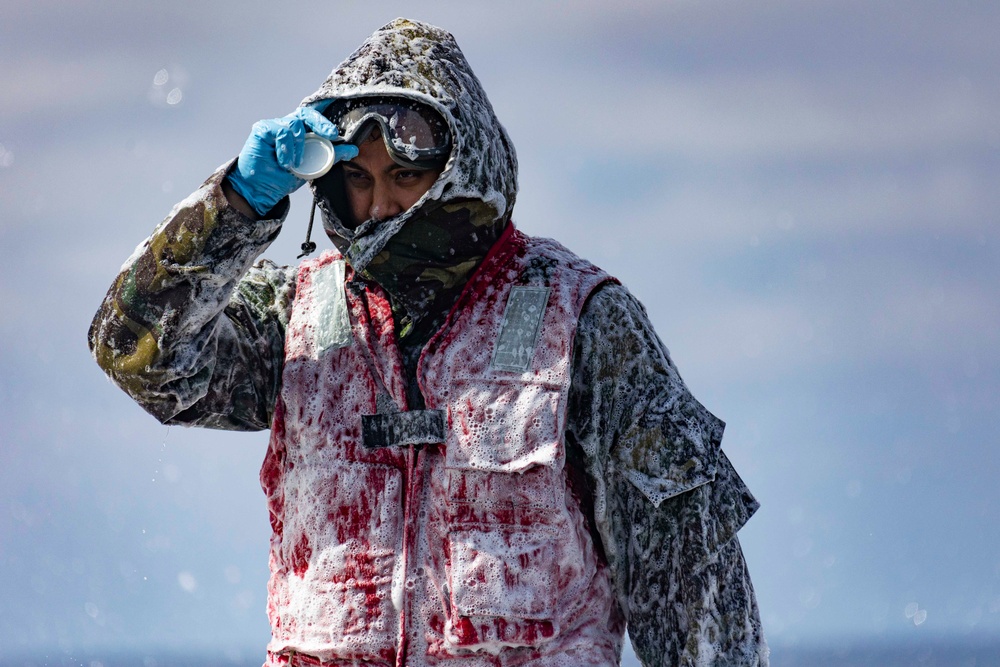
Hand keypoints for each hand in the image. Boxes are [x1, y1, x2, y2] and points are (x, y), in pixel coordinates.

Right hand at [226, 104, 358, 215]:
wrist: (263, 190)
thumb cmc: (284, 177)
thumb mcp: (313, 168)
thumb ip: (332, 156)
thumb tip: (354, 149)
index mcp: (302, 132)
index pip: (315, 115)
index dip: (326, 106)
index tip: (341, 101)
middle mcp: (289, 125)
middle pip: (307, 113)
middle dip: (322, 122)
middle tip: (332, 134)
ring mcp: (275, 125)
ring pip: (295, 124)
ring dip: (300, 146)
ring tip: (296, 163)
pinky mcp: (263, 129)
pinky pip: (281, 132)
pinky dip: (286, 148)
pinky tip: (284, 162)